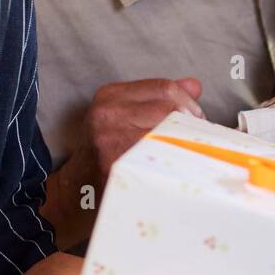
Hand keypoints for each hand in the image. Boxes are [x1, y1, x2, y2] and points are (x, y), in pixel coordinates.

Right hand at [84, 77, 203, 179]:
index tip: (196, 119)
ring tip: (186, 154)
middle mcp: (106, 113)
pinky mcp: (114, 165)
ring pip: (167, 132)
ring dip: (185, 143)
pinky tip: (175, 169)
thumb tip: (194, 86)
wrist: (78, 188)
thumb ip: (159, 99)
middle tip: (195, 140)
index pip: (165, 88)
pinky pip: (158, 157)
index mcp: (110, 96)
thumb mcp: (126, 116)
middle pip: (170, 109)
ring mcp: (108, 139)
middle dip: (190, 123)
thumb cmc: (109, 151)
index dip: (188, 103)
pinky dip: (173, 161)